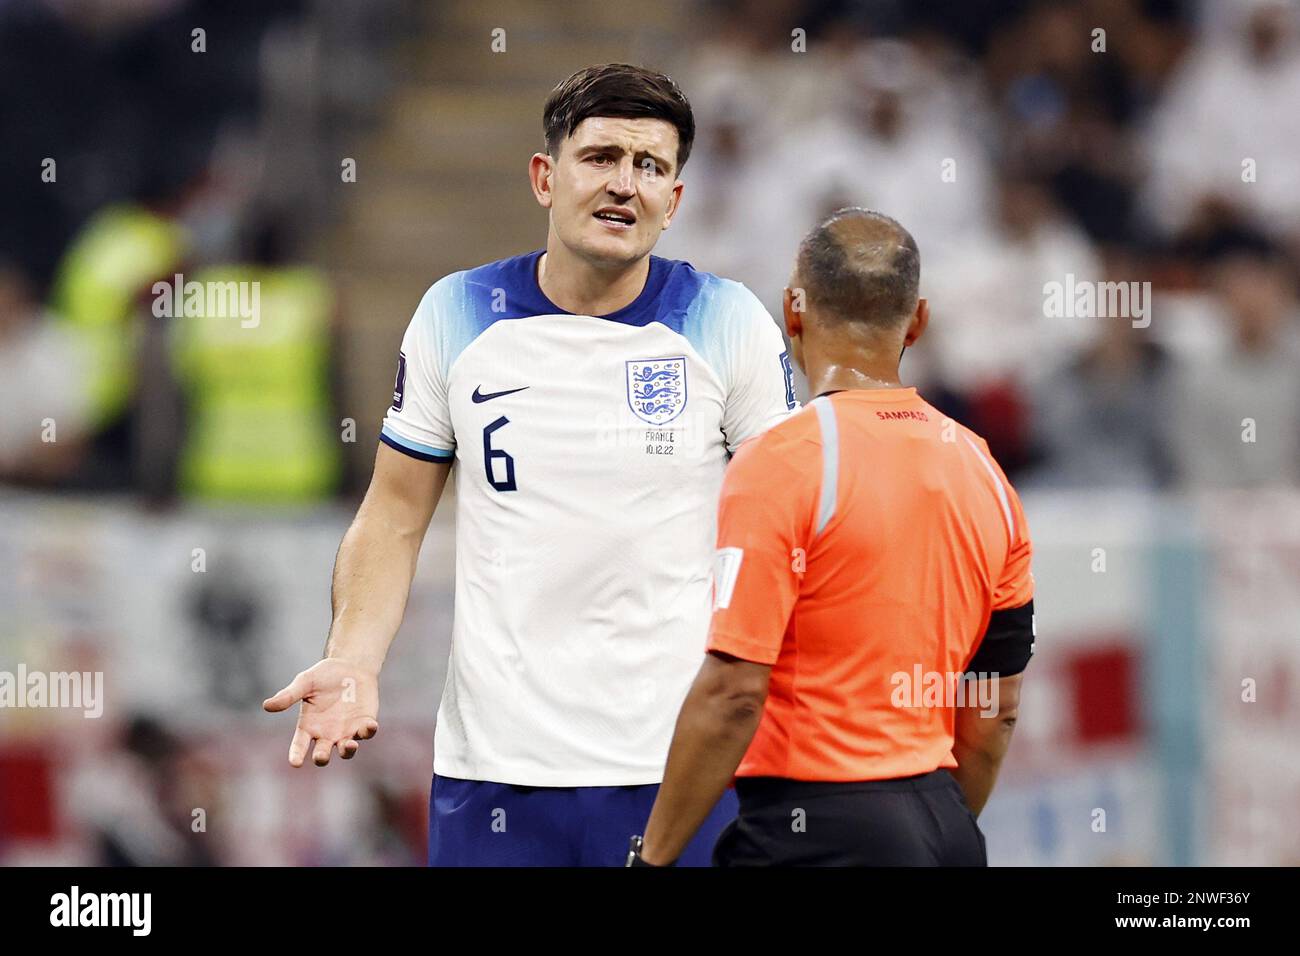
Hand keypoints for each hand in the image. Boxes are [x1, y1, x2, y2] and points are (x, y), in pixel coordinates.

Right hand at [263, 658, 380, 766]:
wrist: (351, 666)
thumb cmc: (324, 675)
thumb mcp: (305, 682)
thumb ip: (289, 695)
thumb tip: (267, 706)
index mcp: (308, 726)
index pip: (299, 746)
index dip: (296, 755)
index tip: (295, 763)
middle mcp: (326, 734)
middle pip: (322, 754)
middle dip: (322, 757)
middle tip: (320, 756)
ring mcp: (346, 731)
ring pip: (346, 750)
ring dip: (348, 750)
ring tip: (349, 744)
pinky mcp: (364, 723)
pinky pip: (366, 732)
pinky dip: (368, 731)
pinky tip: (369, 726)